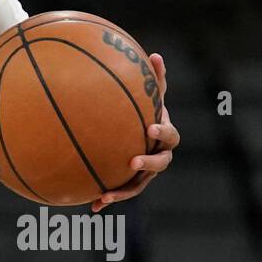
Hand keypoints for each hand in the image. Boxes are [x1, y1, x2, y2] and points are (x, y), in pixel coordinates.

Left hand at [92, 53, 178, 212]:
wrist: (142, 132)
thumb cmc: (146, 110)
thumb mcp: (150, 94)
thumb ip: (154, 78)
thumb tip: (154, 54)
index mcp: (164, 134)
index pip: (169, 134)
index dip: (162, 130)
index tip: (149, 127)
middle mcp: (159, 155)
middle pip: (161, 162)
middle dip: (149, 164)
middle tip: (133, 161)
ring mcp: (147, 172)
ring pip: (140, 185)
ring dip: (124, 191)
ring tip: (106, 195)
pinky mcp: (132, 182)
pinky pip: (122, 192)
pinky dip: (109, 198)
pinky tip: (92, 206)